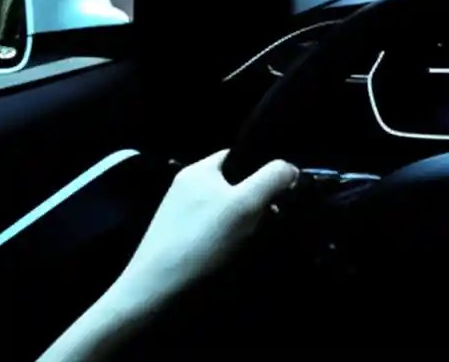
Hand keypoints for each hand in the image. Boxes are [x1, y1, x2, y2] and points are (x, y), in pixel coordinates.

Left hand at [114, 150, 296, 303]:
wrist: (156, 293)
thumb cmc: (202, 241)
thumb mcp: (246, 203)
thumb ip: (273, 177)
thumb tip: (291, 168)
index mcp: (199, 170)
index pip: (241, 156)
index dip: (265, 169)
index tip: (283, 191)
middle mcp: (186, 188)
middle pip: (236, 184)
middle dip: (258, 200)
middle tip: (273, 219)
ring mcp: (180, 216)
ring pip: (228, 211)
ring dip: (246, 223)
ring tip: (256, 240)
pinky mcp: (180, 241)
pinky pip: (215, 232)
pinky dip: (230, 240)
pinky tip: (235, 255)